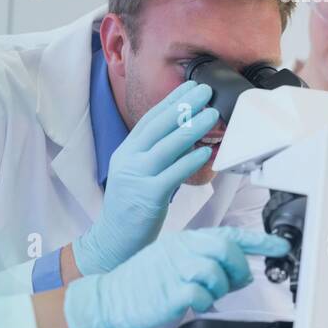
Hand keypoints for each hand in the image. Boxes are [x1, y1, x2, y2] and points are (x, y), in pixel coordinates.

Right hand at [64, 227, 289, 327]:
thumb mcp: (172, 264)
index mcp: (182, 241)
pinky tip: (191, 303)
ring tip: (203, 295)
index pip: (227, 235)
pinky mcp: (171, 291)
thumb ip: (204, 264)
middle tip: (233, 282)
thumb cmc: (139, 286)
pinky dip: (203, 303)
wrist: (108, 301)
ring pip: (217, 273)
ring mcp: (174, 269)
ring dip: (218, 290)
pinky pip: (203, 295)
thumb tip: (239, 273)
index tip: (280, 247)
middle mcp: (179, 250)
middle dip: (237, 269)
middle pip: (226, 250)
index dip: (259, 241)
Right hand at [72, 80, 217, 275]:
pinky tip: (206, 152)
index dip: (170, 101)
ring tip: (213, 115)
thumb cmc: (131, 209)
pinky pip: (173, 174)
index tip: (190, 87)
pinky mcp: (148, 196)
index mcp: (125, 152)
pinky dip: (191, 160)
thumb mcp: (137, 175)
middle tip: (205, 91)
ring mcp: (137, 177)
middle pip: (158, 127)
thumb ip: (156, 157)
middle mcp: (128, 160)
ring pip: (167, 146)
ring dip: (192, 128)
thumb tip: (187, 140)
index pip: (149, 120)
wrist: (114, 241)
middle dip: (183, 106)